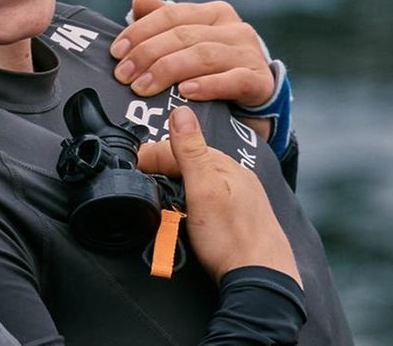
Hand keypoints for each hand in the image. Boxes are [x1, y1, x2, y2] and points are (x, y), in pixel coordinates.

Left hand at [108, 0, 274, 107]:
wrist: (254, 102)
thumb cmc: (214, 71)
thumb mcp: (187, 46)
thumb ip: (163, 23)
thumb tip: (139, 0)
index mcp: (213, 13)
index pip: (171, 14)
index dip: (140, 31)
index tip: (116, 52)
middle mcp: (234, 28)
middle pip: (183, 35)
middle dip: (147, 55)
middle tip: (124, 75)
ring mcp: (250, 53)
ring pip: (204, 55)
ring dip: (169, 71)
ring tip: (143, 87)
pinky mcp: (261, 80)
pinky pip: (233, 80)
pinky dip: (208, 85)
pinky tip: (186, 92)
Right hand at [139, 106, 299, 284]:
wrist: (263, 281)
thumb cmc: (233, 239)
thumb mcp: (203, 191)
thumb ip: (190, 151)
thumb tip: (181, 111)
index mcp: (226, 165)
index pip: (179, 147)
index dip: (150, 156)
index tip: (129, 167)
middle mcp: (236, 176)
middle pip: (189, 163)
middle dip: (161, 168)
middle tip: (137, 181)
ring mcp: (241, 197)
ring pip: (199, 181)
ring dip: (175, 185)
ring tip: (156, 197)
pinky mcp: (241, 217)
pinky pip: (209, 199)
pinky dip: (190, 201)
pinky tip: (185, 214)